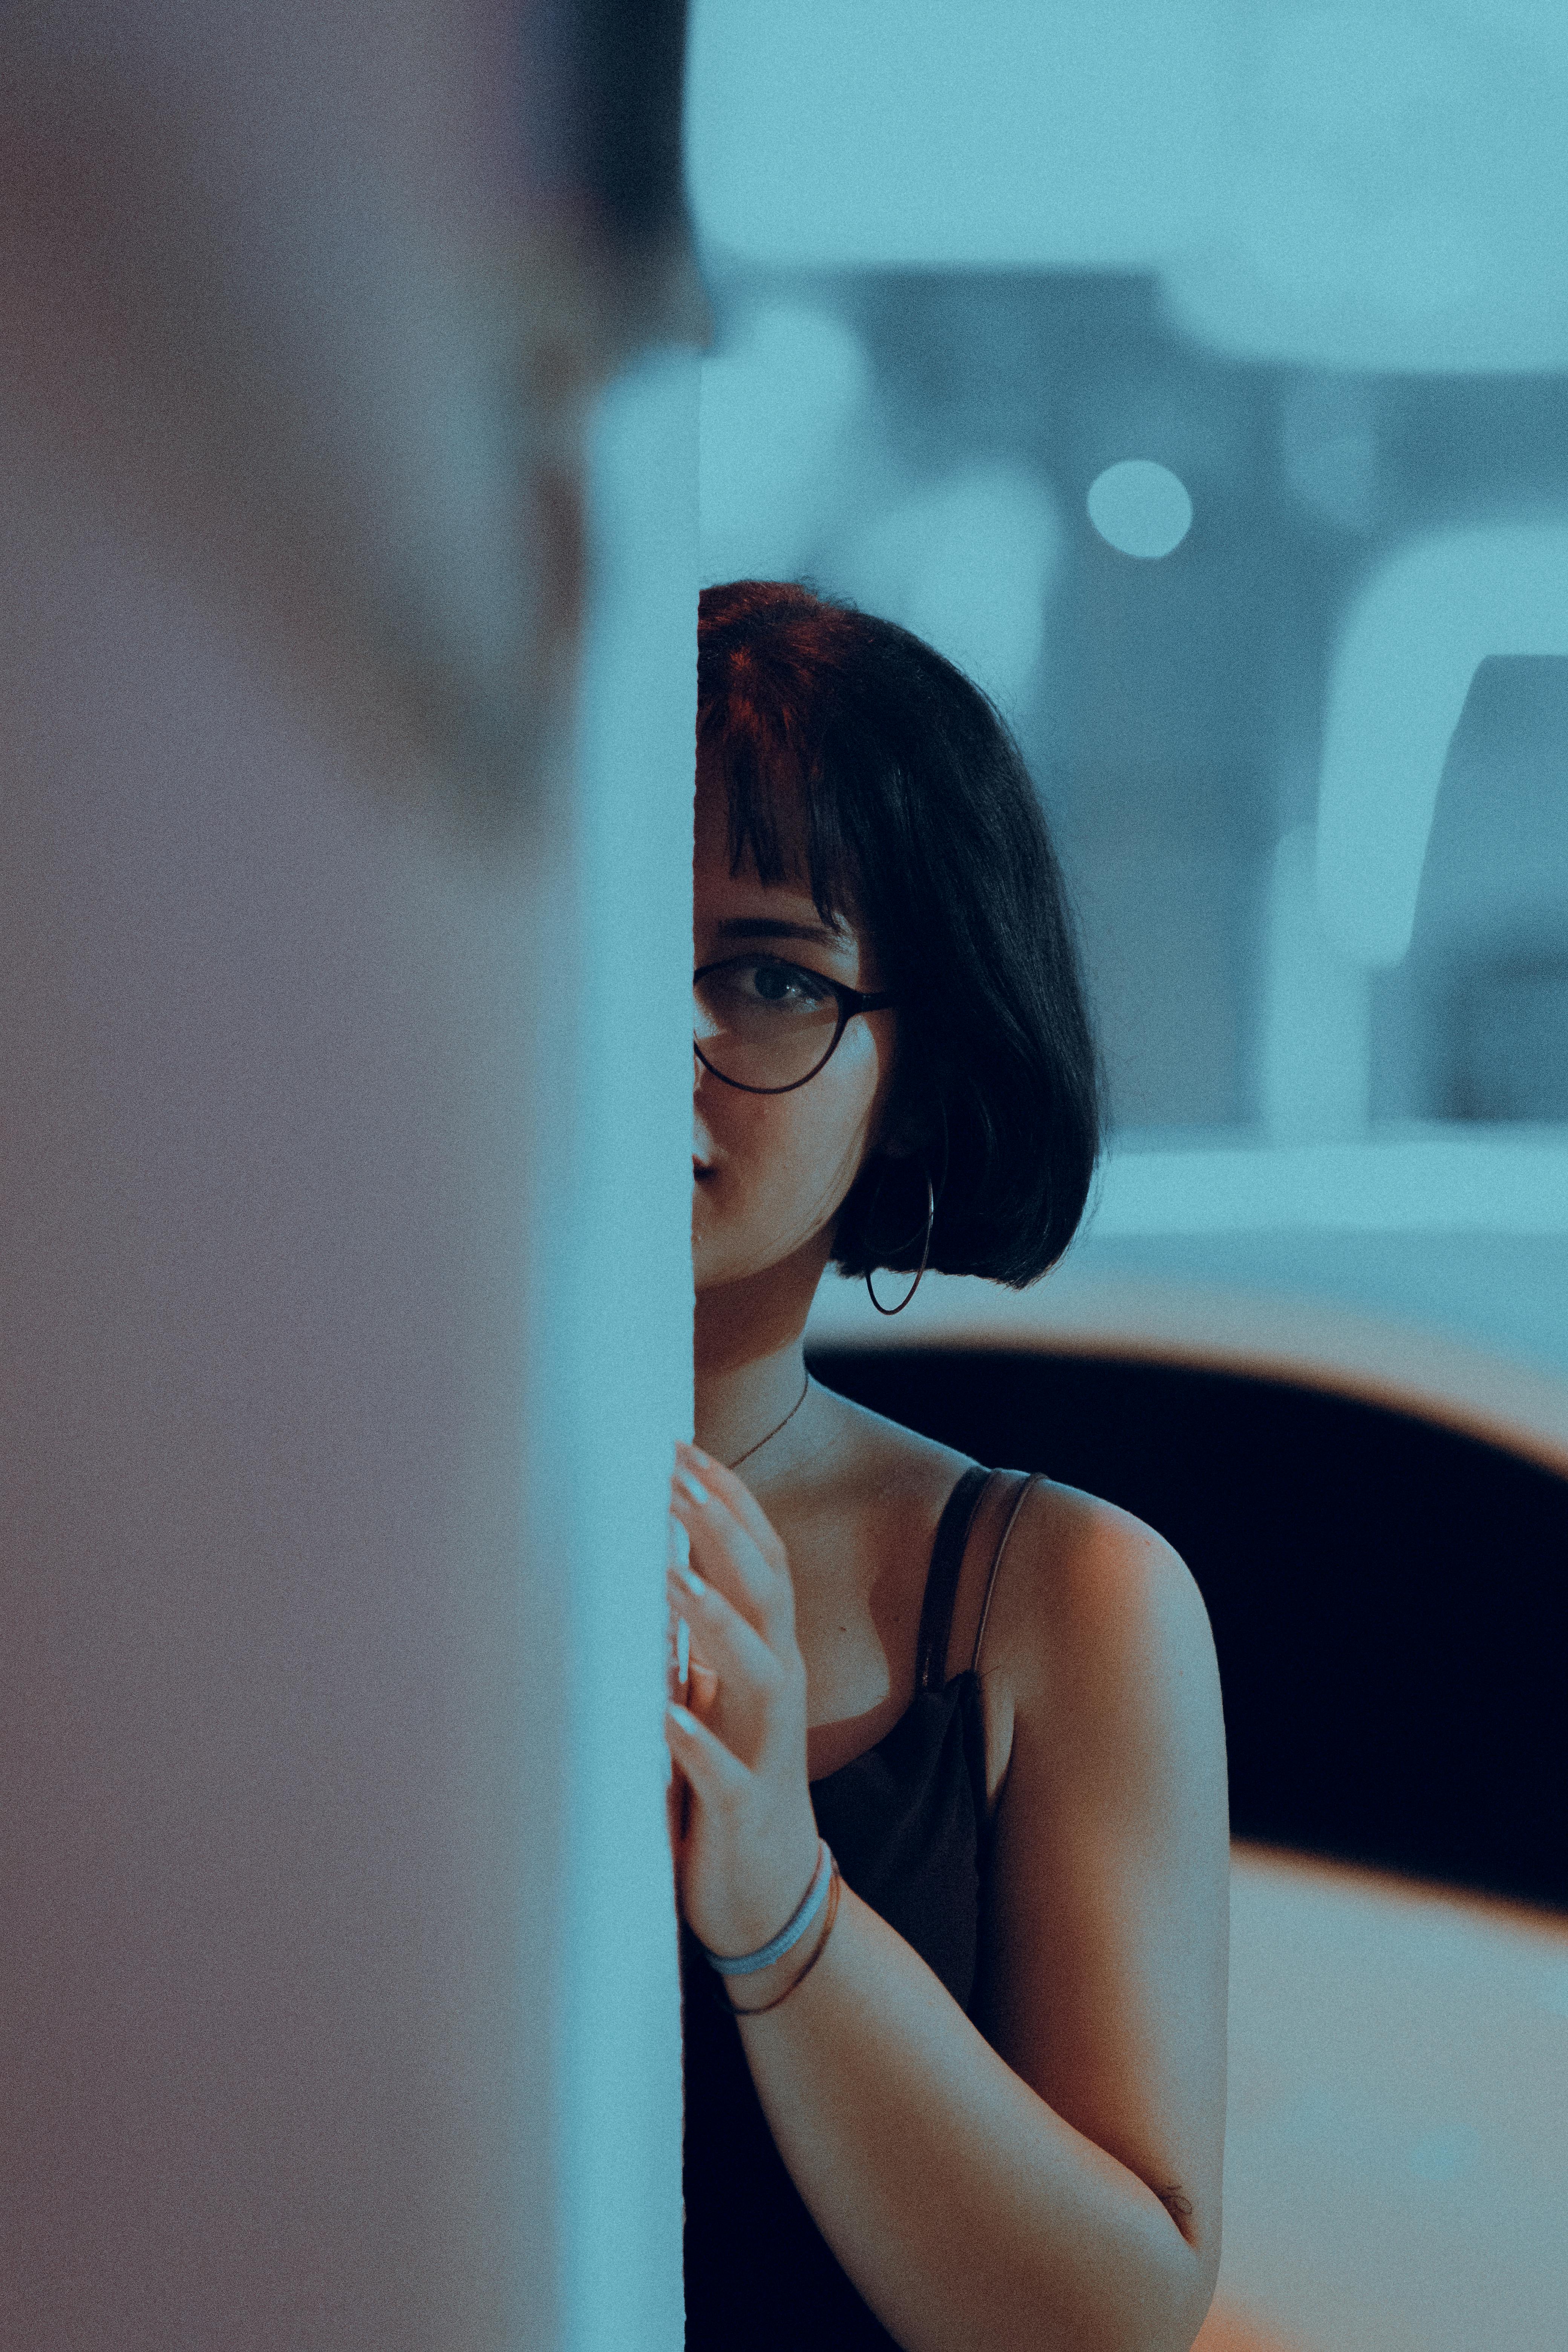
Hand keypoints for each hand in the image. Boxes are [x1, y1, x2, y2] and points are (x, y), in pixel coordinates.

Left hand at [665, 1440, 821, 1960]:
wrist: (770, 1898)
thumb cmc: (727, 1786)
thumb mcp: (716, 1699)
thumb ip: (695, 1639)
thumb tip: (648, 1562)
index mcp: (767, 1658)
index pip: (761, 1561)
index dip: (729, 1503)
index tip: (683, 1449)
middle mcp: (777, 1691)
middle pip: (764, 1592)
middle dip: (721, 1533)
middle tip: (672, 1479)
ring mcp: (766, 1749)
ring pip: (757, 1670)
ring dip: (714, 1621)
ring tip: (668, 1579)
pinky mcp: (744, 1808)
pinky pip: (723, 1771)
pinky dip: (694, 1738)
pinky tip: (664, 1712)